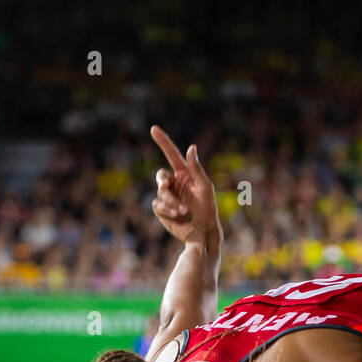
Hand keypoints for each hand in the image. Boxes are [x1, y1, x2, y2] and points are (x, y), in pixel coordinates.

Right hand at [150, 125, 222, 246]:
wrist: (203, 233)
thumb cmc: (208, 210)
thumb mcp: (205, 188)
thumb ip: (196, 169)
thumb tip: (191, 147)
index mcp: (184, 175)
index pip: (172, 154)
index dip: (163, 141)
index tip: (153, 129)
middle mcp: (174, 184)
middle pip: (160, 176)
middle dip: (164, 184)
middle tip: (168, 188)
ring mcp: (168, 197)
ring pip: (160, 192)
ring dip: (171, 202)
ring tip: (183, 211)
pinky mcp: (162, 210)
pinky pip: (157, 205)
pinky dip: (167, 209)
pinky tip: (177, 215)